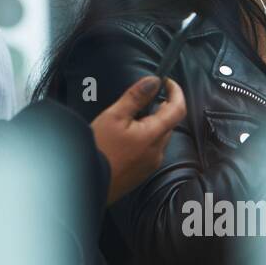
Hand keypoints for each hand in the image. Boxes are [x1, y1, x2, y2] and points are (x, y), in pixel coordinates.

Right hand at [91, 76, 185, 205]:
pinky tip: (123, 140)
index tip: (167, 81)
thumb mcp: (114, 116)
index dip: (176, 92)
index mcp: (153, 135)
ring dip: (149, 124)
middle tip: (138, 101)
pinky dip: (143, 139)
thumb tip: (153, 81)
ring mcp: (151, 164)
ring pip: (159, 136)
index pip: (178, 109)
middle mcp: (158, 151)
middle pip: (168, 123)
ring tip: (126, 122)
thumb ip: (136, 97)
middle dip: (159, 108)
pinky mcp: (143, 172)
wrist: (87, 182)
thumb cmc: (99, 149)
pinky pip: (150, 150)